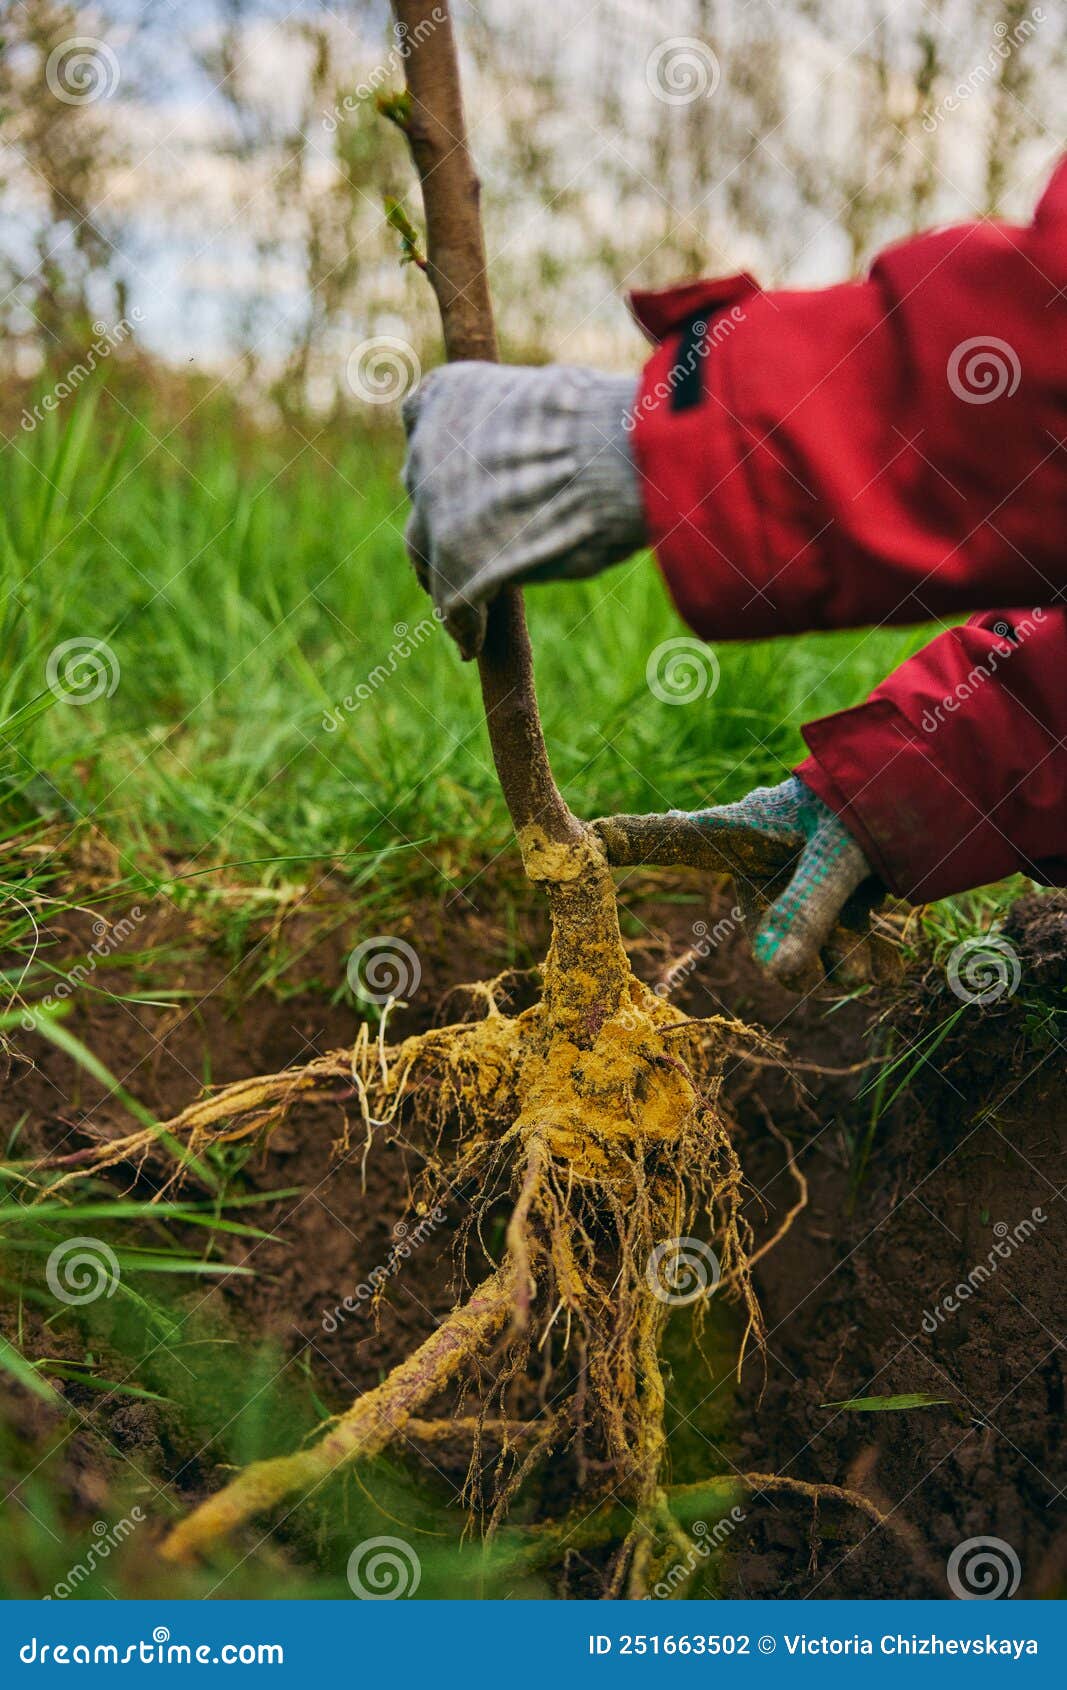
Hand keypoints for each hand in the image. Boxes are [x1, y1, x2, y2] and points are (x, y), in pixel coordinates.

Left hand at [401, 362, 644, 656]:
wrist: (615, 455)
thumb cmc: (608, 423)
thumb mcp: (558, 402)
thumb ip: (530, 426)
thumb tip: (551, 453)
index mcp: (449, 396)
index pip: (423, 421)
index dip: (444, 450)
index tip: (459, 469)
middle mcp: (428, 449)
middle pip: (424, 492)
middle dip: (444, 514)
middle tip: (465, 540)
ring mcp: (435, 512)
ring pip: (426, 552)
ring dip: (442, 575)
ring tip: (461, 602)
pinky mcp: (456, 567)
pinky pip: (453, 605)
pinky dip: (464, 626)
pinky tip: (473, 644)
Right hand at [594, 776, 896, 990]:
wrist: (925, 795)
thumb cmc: (869, 805)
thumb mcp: (840, 854)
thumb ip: (809, 913)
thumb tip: (775, 974)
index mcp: (734, 834)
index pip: (658, 839)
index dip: (612, 847)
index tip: (569, 845)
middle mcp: (748, 868)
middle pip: (755, 939)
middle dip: (813, 956)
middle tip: (855, 949)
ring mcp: (781, 893)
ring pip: (802, 957)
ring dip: (847, 958)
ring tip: (881, 946)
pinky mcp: (814, 910)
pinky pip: (829, 959)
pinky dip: (864, 961)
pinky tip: (889, 957)